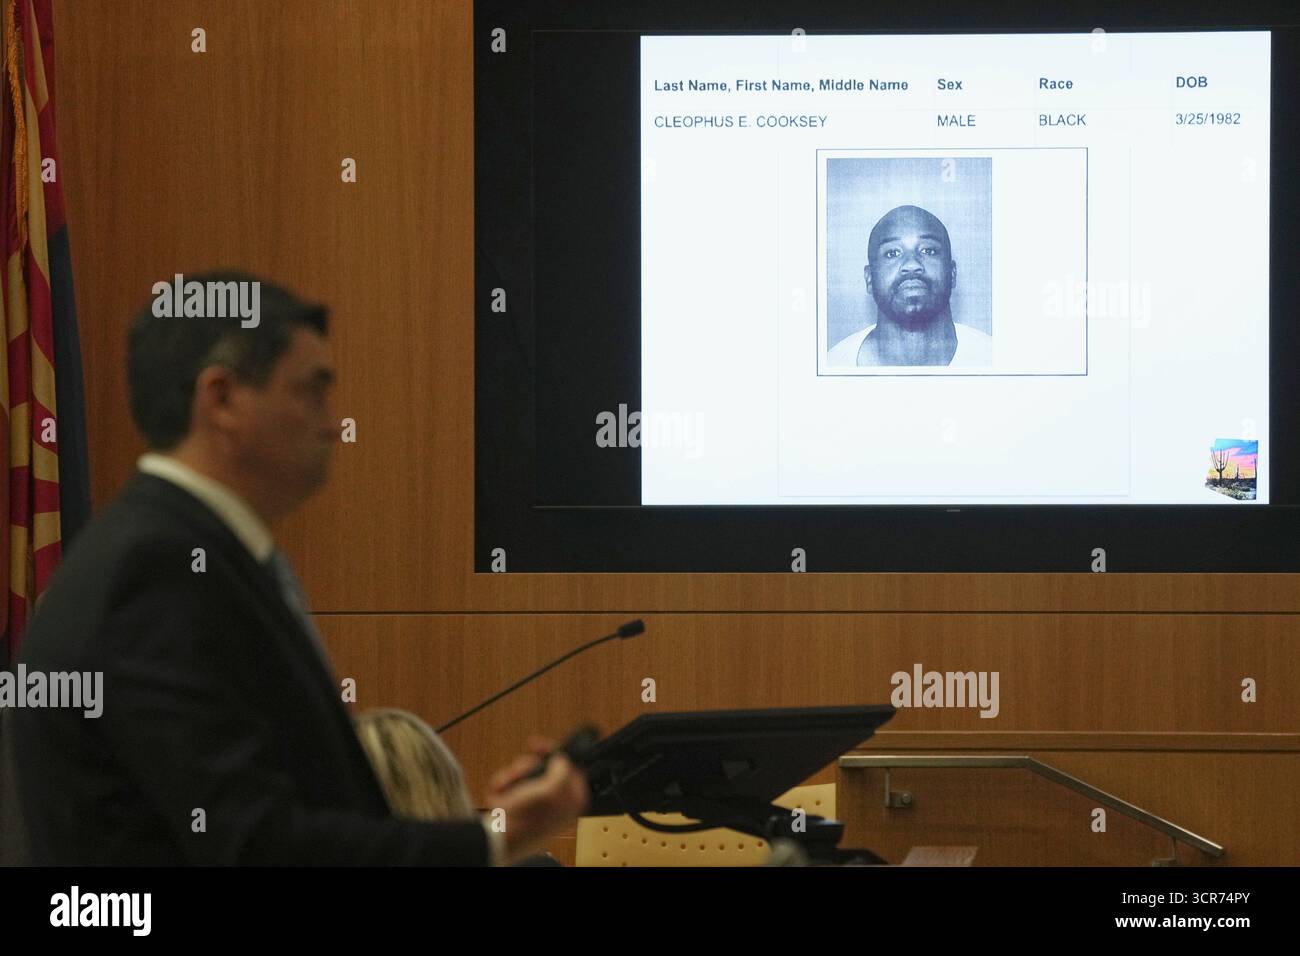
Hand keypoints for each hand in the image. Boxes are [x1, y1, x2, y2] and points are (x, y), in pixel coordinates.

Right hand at [485, 736, 589, 864]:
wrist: (497, 840)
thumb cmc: (525, 821)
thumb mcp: (550, 790)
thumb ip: (562, 770)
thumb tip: (561, 760)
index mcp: (572, 800)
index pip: (571, 766)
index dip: (554, 753)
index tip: (538, 746)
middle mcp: (557, 801)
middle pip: (545, 768)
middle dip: (527, 767)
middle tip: (519, 772)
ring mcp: (537, 804)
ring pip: (526, 774)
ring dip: (513, 776)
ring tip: (507, 785)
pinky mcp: (520, 806)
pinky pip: (513, 784)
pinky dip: (504, 785)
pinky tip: (500, 793)